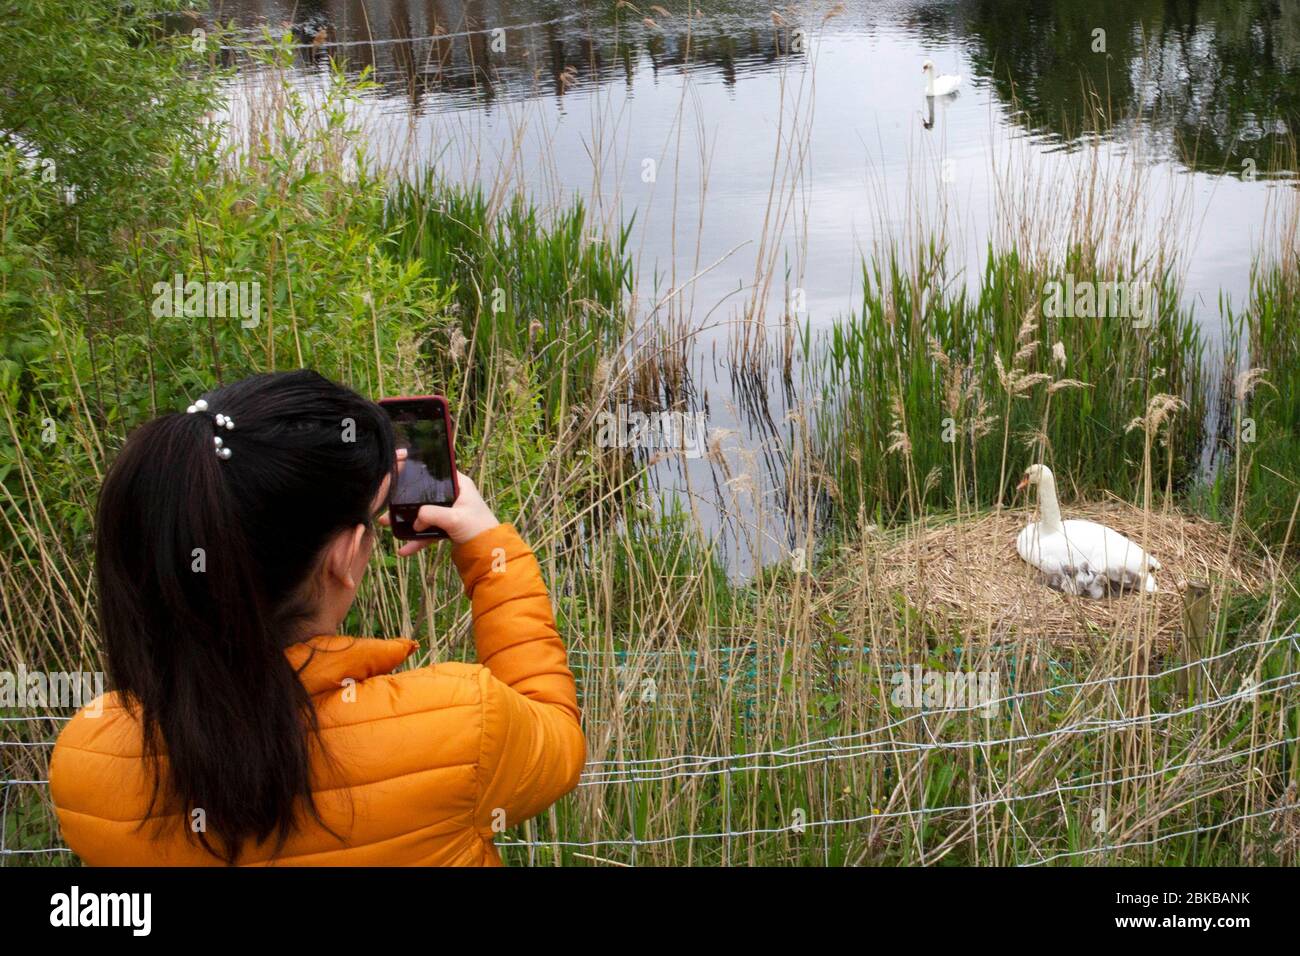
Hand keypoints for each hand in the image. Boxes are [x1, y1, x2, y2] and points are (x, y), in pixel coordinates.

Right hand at [381, 456, 499, 554]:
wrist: (490, 553)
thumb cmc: (478, 529)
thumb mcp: (454, 518)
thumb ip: (431, 514)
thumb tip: (414, 521)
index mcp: (459, 484)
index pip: (436, 472)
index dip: (417, 472)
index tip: (398, 473)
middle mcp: (454, 495)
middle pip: (424, 495)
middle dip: (405, 503)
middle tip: (386, 504)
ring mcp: (450, 512)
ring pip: (424, 514)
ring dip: (407, 522)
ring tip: (386, 526)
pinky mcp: (447, 528)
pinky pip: (428, 531)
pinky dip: (417, 540)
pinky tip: (404, 549)